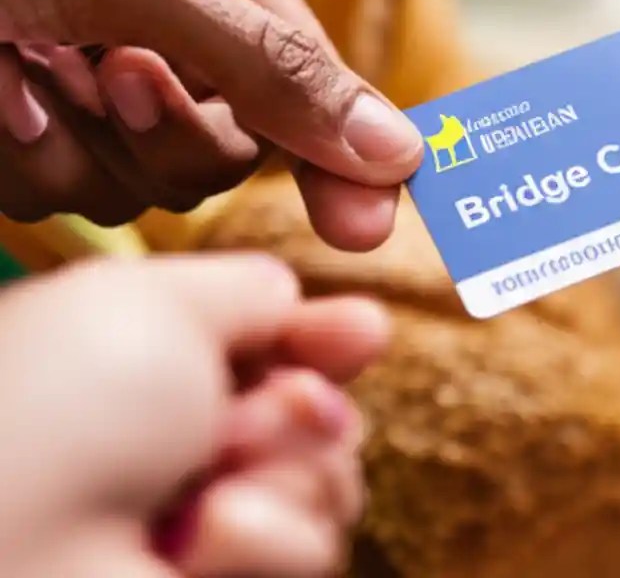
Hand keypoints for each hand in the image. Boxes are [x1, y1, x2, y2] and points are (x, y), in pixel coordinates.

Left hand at [0, 0, 423, 249]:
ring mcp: (76, 72)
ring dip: (72, 144)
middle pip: (225, 143)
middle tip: (111, 82)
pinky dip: (11, 154)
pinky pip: (54, 191)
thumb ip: (262, 63)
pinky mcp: (10, 121)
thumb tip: (396, 147)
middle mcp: (149, 13)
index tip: (371, 226)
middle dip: (169, 135)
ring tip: (3, 65)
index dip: (341, 148)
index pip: (304, 69)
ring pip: (137, 182)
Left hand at [0, 255, 388, 576]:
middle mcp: (185, 444)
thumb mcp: (157, 301)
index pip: (276, 347)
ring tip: (216, 489)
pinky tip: (203, 539)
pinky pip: (311, 553)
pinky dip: (266, 540)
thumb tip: (293, 295)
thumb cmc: (61, 408)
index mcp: (157, 367)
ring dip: (288, 475)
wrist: (11, 542)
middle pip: (324, 416)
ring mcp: (207, 520)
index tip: (363, 332)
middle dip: (313, 410)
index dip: (324, 338)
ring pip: (331, 486)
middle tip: (275, 409)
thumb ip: (246, 289)